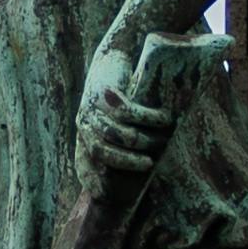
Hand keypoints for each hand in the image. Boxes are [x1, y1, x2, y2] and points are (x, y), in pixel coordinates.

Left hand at [76, 36, 176, 179]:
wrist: (113, 53)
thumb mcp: (113, 116)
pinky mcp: (108, 91)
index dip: (94, 180)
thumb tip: (146, 162)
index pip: (82, 162)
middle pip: (100, 151)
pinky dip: (149, 119)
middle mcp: (85, 121)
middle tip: (148, 165)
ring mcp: (94, 105)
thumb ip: (120, 138)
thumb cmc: (118, 91)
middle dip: (126, 163)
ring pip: (116, 133)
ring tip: (159, 144)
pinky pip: (129, 112)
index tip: (108, 195)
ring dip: (140, 142)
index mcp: (84, 132)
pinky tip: (164, 120)